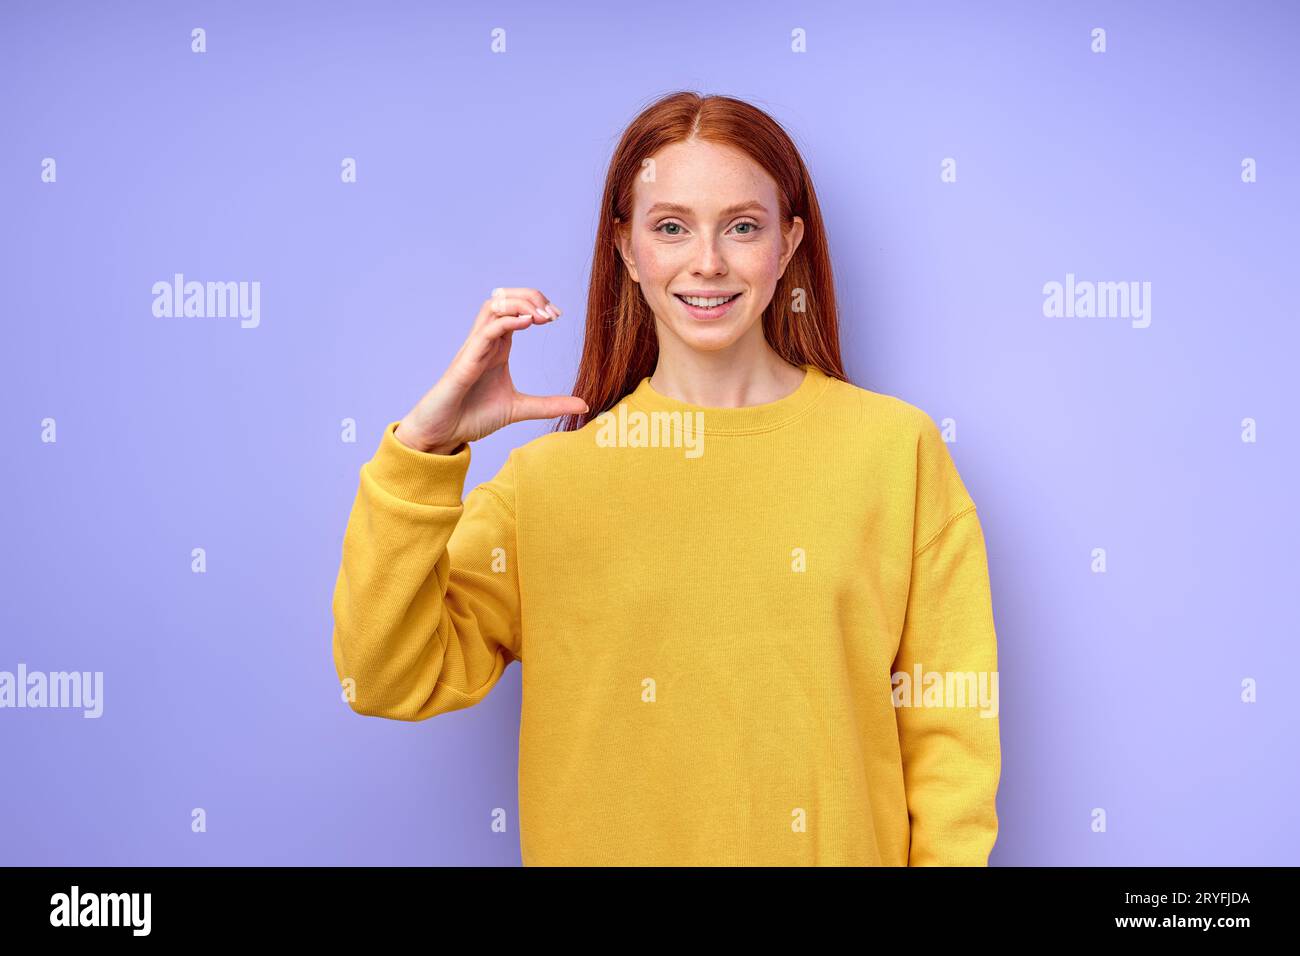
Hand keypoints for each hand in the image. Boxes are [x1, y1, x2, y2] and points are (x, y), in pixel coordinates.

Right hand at [394, 288, 588, 453]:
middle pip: (504, 298)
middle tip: (553, 314)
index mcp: (498, 347)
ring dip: (519, 303)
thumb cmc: (473, 417)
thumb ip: (550, 405)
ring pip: (493, 307)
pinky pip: (485, 331)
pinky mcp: (465, 362)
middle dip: (531, 297)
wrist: (444, 434)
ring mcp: (474, 349)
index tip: (557, 316)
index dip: (538, 305)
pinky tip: (526, 322)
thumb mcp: (521, 409)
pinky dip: (506, 321)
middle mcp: (486, 342)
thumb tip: (584, 405)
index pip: (516, 309)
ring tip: (542, 315)